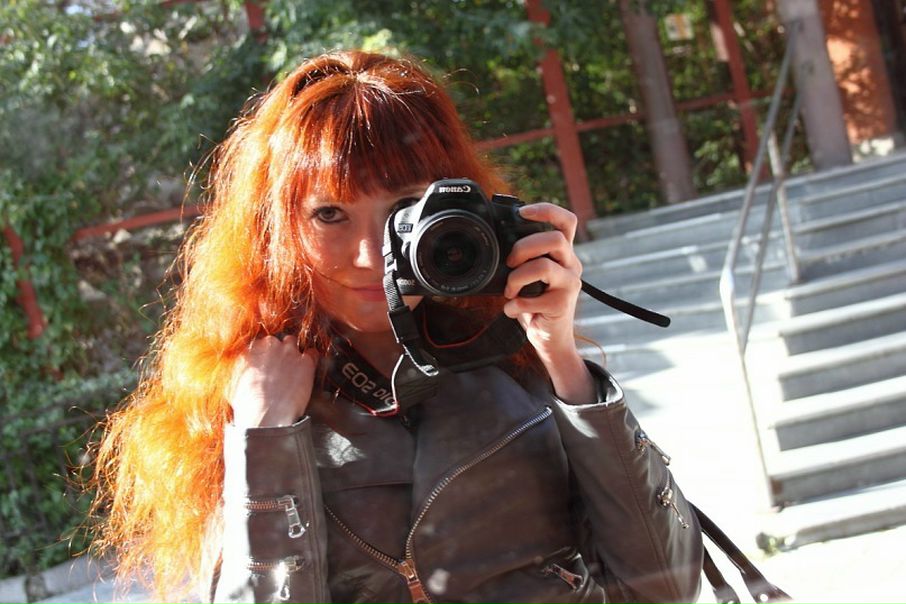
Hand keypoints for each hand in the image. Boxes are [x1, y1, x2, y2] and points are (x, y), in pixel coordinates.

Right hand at [227, 334, 317, 427]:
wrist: (267, 416)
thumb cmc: (247, 406)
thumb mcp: (230, 386)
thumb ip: (233, 372)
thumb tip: (233, 372)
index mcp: (249, 349)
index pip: (257, 344)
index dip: (262, 355)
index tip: (264, 365)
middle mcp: (269, 345)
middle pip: (275, 341)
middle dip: (276, 352)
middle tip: (277, 369)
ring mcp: (289, 351)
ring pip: (292, 342)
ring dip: (292, 352)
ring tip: (292, 367)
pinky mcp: (306, 361)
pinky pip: (312, 353)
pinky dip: (311, 359)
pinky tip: (307, 368)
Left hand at [503, 203, 594, 402]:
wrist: (549, 338)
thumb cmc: (535, 303)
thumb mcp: (528, 276)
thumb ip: (521, 258)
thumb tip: (494, 243)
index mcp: (563, 253)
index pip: (565, 221)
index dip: (546, 210)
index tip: (522, 212)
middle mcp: (571, 264)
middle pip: (556, 238)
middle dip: (525, 246)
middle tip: (510, 261)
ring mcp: (570, 284)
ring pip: (544, 266)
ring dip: (517, 277)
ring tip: (509, 290)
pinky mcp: (562, 304)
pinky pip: (534, 298)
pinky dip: (515, 304)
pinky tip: (512, 309)